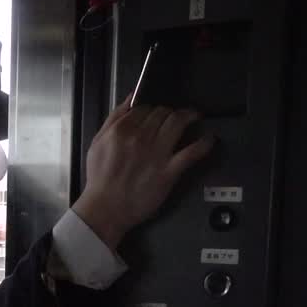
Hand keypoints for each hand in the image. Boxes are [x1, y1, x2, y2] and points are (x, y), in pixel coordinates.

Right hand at [74, 100, 214, 248]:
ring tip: (194, 118)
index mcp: (122, 129)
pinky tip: (208, 140)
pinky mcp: (169, 171)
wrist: (106, 208)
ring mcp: (157, 154)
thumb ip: (114, 118)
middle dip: (170, 112)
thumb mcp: (98, 143)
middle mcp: (141, 138)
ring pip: (178, 123)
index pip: (145, 107)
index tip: (157, 115)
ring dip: (189, 117)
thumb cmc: (100, 179)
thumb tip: (131, 98)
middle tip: (174, 118)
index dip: (153, 109)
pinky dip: (204, 143)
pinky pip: (192, 152)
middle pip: (163, 113)